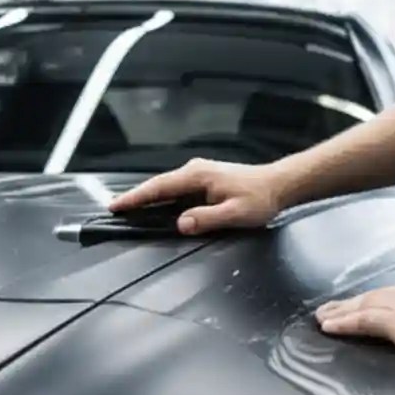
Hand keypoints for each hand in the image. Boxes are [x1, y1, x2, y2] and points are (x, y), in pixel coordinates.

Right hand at [108, 158, 287, 234]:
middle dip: (135, 197)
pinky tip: (157, 208)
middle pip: (158, 185)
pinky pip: (176, 189)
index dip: (135, 197)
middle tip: (114, 210)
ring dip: (148, 197)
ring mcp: (198, 174)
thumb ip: (207, 218)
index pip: (158, 187)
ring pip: (166, 187)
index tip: (115, 206)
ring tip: (129, 210)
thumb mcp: (235, 213)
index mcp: (197, 175)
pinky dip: (162, 198)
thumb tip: (180, 224)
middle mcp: (194, 170)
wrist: (279, 184)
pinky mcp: (204, 180)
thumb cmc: (260, 198)